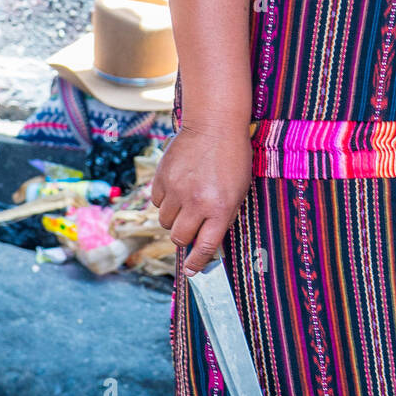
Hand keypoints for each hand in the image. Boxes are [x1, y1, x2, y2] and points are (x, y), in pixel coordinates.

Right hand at [151, 123, 252, 274]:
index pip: (204, 247)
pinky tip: (177, 185)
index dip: (196, 263)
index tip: (192, 271)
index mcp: (220, 209)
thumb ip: (223, 217)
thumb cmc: (233, 159)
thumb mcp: (238, 191)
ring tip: (186, 199)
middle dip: (183, 237)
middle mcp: (197, 203)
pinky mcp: (162, 178)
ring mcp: (177, 190)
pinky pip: (156, 202)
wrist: (214, 125)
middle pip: (179, 238)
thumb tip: (207, 243)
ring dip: (173, 217)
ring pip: (164, 221)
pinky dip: (165, 200)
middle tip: (189, 226)